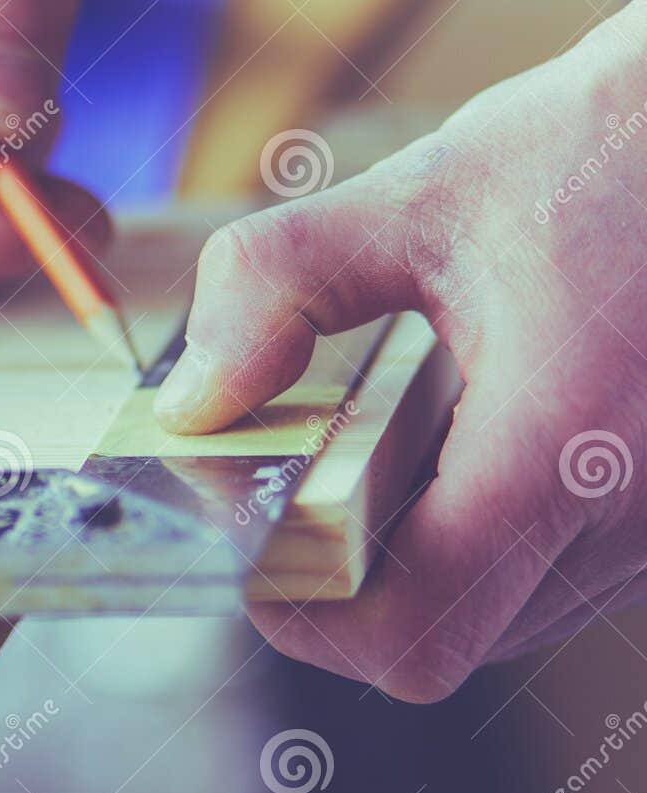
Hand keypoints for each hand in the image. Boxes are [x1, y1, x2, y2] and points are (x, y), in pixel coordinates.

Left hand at [152, 0, 646, 702]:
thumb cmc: (609, 153)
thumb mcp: (423, 194)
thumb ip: (279, 288)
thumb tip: (191, 403)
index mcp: (564, 450)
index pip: (410, 636)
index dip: (307, 622)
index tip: (256, 553)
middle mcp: (632, 518)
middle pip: (441, 639)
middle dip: (347, 584)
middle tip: (300, 493)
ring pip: (498, 620)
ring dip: (418, 563)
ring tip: (391, 453)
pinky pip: (552, 580)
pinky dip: (484, 541)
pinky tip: (466, 449)